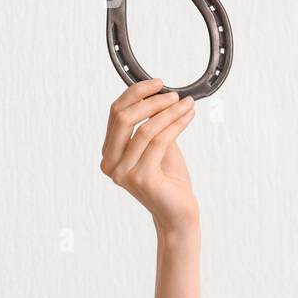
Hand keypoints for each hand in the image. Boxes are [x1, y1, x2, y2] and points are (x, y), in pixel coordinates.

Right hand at [100, 78, 197, 232]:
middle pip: (123, 118)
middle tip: (172, 93)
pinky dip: (175, 124)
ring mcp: (123, 173)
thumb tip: (158, 94)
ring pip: (145, 128)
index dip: (135, 93)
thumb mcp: (156, 145)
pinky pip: (159, 141)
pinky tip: (187, 116)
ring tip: (186, 103)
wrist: (178, 213)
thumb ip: (151, 123)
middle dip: (150, 100)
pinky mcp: (141, 178)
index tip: (156, 83)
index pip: (116, 114)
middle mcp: (110, 164)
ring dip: (169, 111)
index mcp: (109, 154)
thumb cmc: (169, 180)